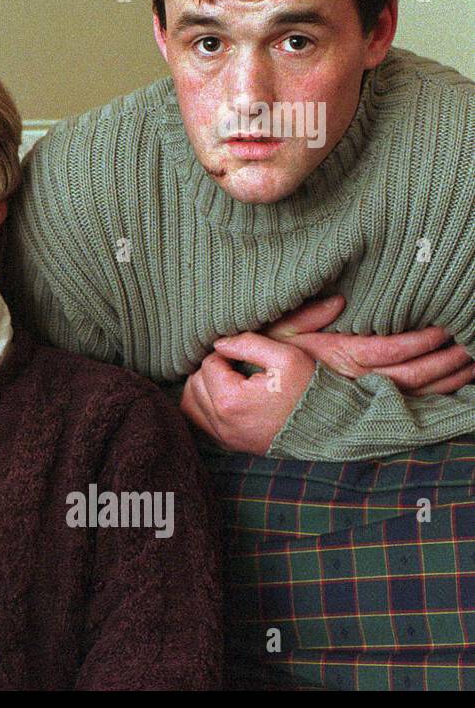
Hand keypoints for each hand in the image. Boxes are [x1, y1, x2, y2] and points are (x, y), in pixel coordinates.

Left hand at [181, 332, 315, 454]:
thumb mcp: (286, 356)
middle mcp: (222, 424)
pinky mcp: (230, 445)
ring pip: (191, 403)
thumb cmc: (310, 389)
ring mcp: (225, 438)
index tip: (246, 357)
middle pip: (195, 383)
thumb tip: (219, 343)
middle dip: (212, 370)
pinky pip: (199, 422)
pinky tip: (224, 397)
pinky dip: (204, 406)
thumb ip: (248, 343)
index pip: (208, 364)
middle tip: (237, 366)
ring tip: (230, 379)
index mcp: (231, 401)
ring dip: (204, 387)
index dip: (226, 354)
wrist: (331, 427)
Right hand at [265, 295, 473, 394]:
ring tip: (470, 363)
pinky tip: (450, 385)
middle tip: (472, 345)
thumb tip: (338, 302)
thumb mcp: (275, 331)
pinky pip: (404, 404)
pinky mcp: (360, 405)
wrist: (254, 399)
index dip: (420, 341)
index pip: (388, 350)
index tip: (444, 327)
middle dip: (445, 361)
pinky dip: (431, 396)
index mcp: (337, 357)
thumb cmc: (264, 359)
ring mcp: (358, 396)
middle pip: (411, 376)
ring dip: (445, 380)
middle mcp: (353, 381)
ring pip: (413, 393)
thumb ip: (305, 316)